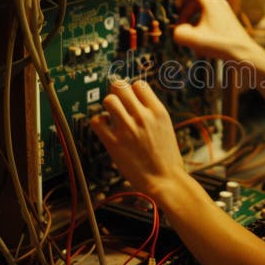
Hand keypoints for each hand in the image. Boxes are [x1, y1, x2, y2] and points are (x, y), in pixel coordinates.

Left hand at [91, 80, 185, 196]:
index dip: (132, 90)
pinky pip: (97, 121)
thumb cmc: (167, 157)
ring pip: (109, 100)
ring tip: (112, 114)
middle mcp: (143, 117)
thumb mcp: (166, 126)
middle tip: (118, 101)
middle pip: (121, 87)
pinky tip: (106, 128)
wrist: (165, 180)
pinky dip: (99, 122)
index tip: (130, 97)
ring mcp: (128, 129)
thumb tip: (137, 99)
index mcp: (158, 112)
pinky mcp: (114, 143)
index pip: (139, 85)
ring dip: (108, 105)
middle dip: (117, 92)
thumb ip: (152, 111)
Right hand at [173, 0, 259, 60]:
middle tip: (181, 25)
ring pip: (203, 10)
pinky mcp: (227, 20)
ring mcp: (224, 11)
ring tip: (190, 34)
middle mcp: (218, 3)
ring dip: (193, 20)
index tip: (176, 8)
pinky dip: (202, 25)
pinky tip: (201, 39)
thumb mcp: (193, 39)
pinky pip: (210, 17)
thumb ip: (178, 33)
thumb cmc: (222, 43)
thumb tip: (176, 31)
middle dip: (185, 13)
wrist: (243, 52)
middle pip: (195, 1)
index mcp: (210, 2)